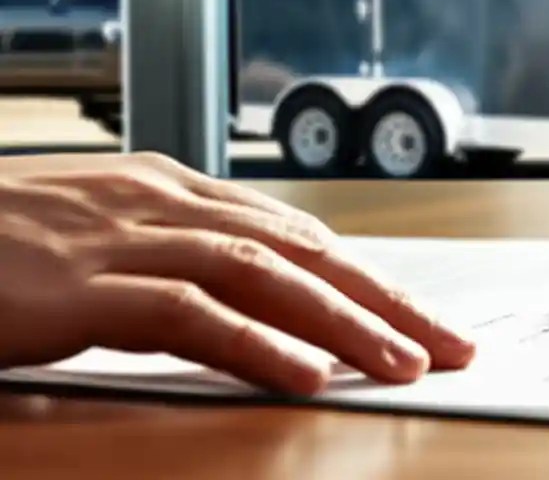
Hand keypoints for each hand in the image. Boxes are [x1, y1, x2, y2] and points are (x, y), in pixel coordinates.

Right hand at [0, 152, 474, 393]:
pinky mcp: (81, 284)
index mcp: (173, 190)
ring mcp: (123, 237)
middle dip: (385, 299)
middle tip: (449, 343)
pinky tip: (306, 376)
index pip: (297, 235)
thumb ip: (177, 259)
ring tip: (404, 364)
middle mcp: (163, 203)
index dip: (366, 278)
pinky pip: (188, 314)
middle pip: (302, 251)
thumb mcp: (102, 241)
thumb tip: (254, 300)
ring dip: (343, 323)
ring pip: (264, 277)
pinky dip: (254, 344)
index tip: (419, 316)